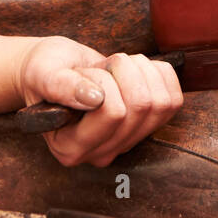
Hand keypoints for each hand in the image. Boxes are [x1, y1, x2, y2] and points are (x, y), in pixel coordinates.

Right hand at [14, 35, 182, 167]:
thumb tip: (94, 98)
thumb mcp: (43, 73)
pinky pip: (174, 100)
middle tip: (102, 66)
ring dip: (141, 71)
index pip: (112, 113)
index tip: (86, 73)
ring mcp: (127, 142)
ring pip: (160, 103)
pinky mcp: (148, 126)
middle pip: (140, 107)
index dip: (104, 81)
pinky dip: (159, 74)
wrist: (56, 70)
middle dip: (124, 71)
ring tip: (117, 67)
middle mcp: (101, 152)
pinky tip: (136, 70)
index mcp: (71, 148)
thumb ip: (62, 86)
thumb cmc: (44, 72)